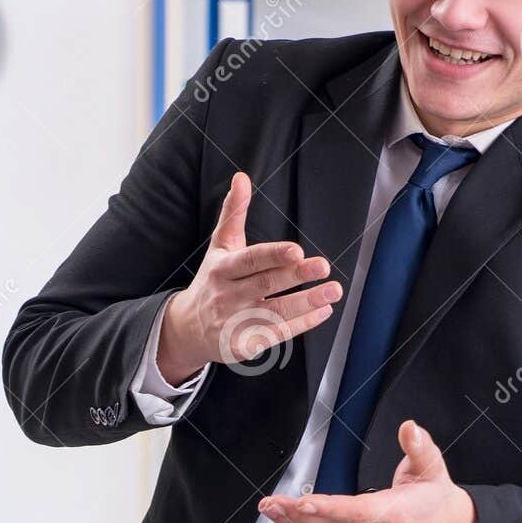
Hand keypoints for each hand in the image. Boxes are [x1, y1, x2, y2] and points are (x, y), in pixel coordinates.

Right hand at [156, 171, 341, 383]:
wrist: (188, 329)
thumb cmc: (212, 281)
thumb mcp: (219, 246)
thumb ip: (233, 213)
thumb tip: (242, 177)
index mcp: (223, 268)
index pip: (250, 260)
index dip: (273, 256)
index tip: (297, 250)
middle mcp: (228, 295)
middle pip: (265, 285)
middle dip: (296, 276)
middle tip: (324, 267)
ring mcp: (236, 322)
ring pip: (275, 312)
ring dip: (306, 303)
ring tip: (333, 291)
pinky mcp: (244, 345)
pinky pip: (277, 334)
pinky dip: (301, 324)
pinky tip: (323, 311)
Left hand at [260, 419, 477, 522]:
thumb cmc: (435, 497)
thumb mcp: (433, 466)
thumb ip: (419, 446)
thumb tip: (409, 428)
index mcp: (398, 514)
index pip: (358, 513)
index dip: (329, 509)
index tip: (304, 503)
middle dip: (298, 516)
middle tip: (272, 502)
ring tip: (271, 509)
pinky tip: (286, 520)